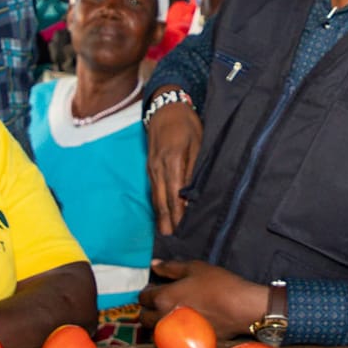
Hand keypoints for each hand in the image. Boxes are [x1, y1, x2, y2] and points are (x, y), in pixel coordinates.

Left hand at [139, 260, 268, 338]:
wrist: (242, 309)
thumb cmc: (219, 285)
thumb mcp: (195, 268)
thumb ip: (170, 267)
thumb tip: (153, 265)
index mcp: (164, 298)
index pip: (143, 297)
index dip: (147, 291)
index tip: (155, 289)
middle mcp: (165, 318)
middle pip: (144, 318)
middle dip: (148, 309)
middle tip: (160, 302)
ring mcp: (177, 333)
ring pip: (156, 331)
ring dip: (158, 322)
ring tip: (171, 314)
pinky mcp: (189, 343)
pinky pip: (172, 339)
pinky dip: (173, 333)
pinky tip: (185, 324)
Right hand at [146, 99, 202, 236]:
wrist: (165, 107)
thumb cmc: (186, 123)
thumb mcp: (198, 143)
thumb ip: (195, 168)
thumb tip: (193, 193)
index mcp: (172, 160)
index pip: (175, 194)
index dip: (178, 213)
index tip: (183, 229)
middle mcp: (158, 167)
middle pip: (162, 199)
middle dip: (167, 220)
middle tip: (172, 240)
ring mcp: (151, 167)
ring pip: (155, 196)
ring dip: (160, 215)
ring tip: (166, 233)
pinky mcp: (149, 166)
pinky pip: (153, 189)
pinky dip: (157, 204)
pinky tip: (161, 214)